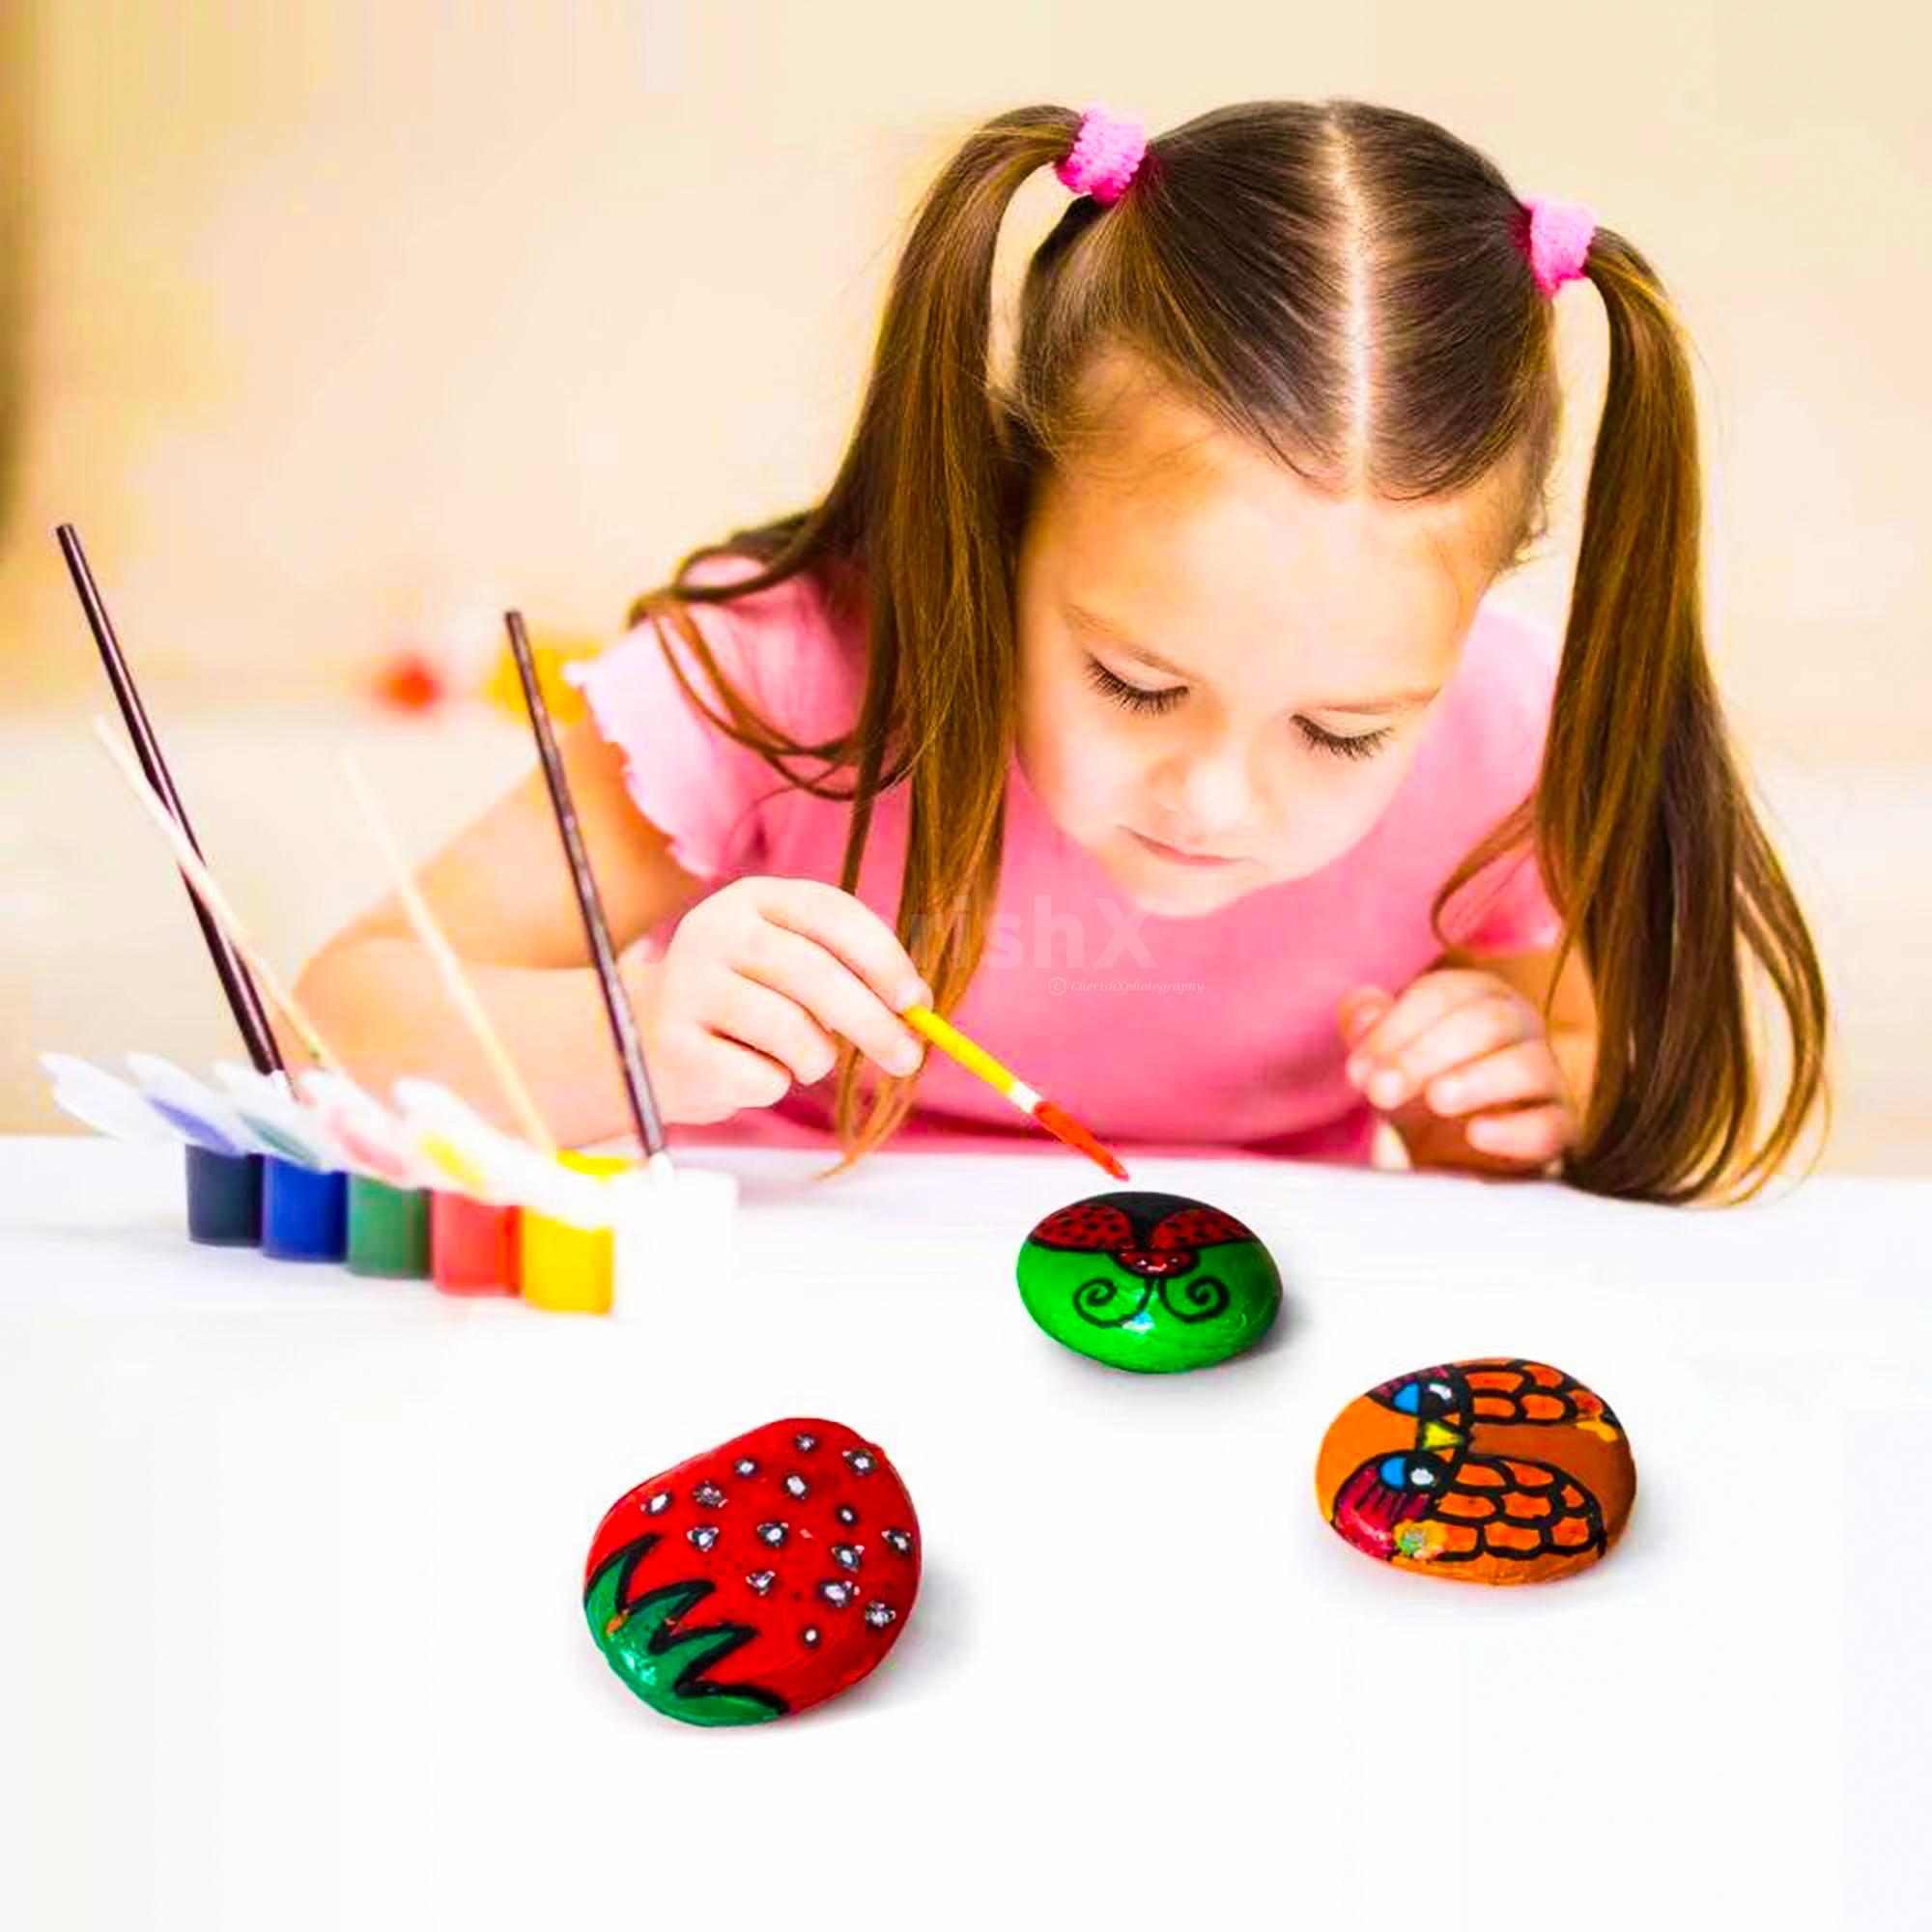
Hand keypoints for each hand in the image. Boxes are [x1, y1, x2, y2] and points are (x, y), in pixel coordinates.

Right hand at [636, 878, 930, 1124]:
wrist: (651, 1039)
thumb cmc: (749, 1002)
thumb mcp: (797, 967)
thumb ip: (855, 975)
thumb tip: (917, 1005)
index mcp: (754, 897)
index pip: (831, 913)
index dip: (882, 958)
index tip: (915, 1001)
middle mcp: (714, 930)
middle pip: (813, 973)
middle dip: (872, 1021)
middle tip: (907, 1058)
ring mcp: (687, 984)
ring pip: (790, 1031)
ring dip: (816, 1058)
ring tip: (802, 1059)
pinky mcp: (673, 1043)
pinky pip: (757, 1077)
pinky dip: (772, 1086)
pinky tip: (750, 1071)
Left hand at [1337, 970, 1578, 1175]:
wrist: (1450, 1165)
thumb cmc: (1420, 1096)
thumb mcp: (1386, 1060)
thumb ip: (1367, 1027)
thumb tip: (1363, 1011)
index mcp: (1479, 997)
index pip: (1443, 994)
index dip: (1395, 1028)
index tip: (1358, 1071)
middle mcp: (1521, 1028)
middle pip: (1486, 1021)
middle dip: (1424, 1054)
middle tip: (1381, 1089)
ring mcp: (1547, 1079)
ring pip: (1526, 1065)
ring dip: (1475, 1080)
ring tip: (1435, 1099)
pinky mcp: (1558, 1131)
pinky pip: (1550, 1126)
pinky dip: (1514, 1130)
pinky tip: (1477, 1135)